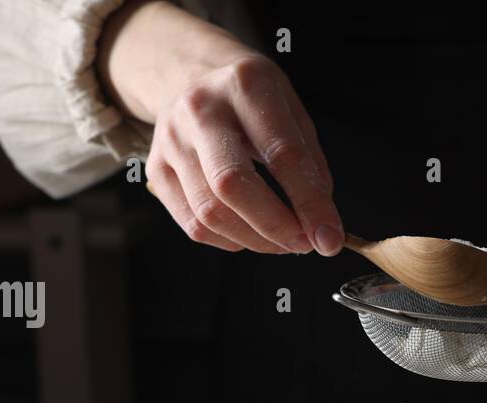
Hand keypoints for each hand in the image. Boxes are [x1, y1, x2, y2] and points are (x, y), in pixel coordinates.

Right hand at [99, 1, 341, 254]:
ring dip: (255, 240)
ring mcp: (171, 141)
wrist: (187, 74)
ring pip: (210, 213)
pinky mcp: (156, 170)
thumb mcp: (291, 110)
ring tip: (283, 241)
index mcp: (246, 85)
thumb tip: (321, 224)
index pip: (282, 153)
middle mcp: (201, 110)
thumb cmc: (250, 100)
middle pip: (232, 185)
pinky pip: (193, 224)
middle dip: (276, 227)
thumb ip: (310, 165)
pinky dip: (230, 240)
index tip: (330, 237)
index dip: (310, 203)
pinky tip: (251, 234)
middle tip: (305, 244)